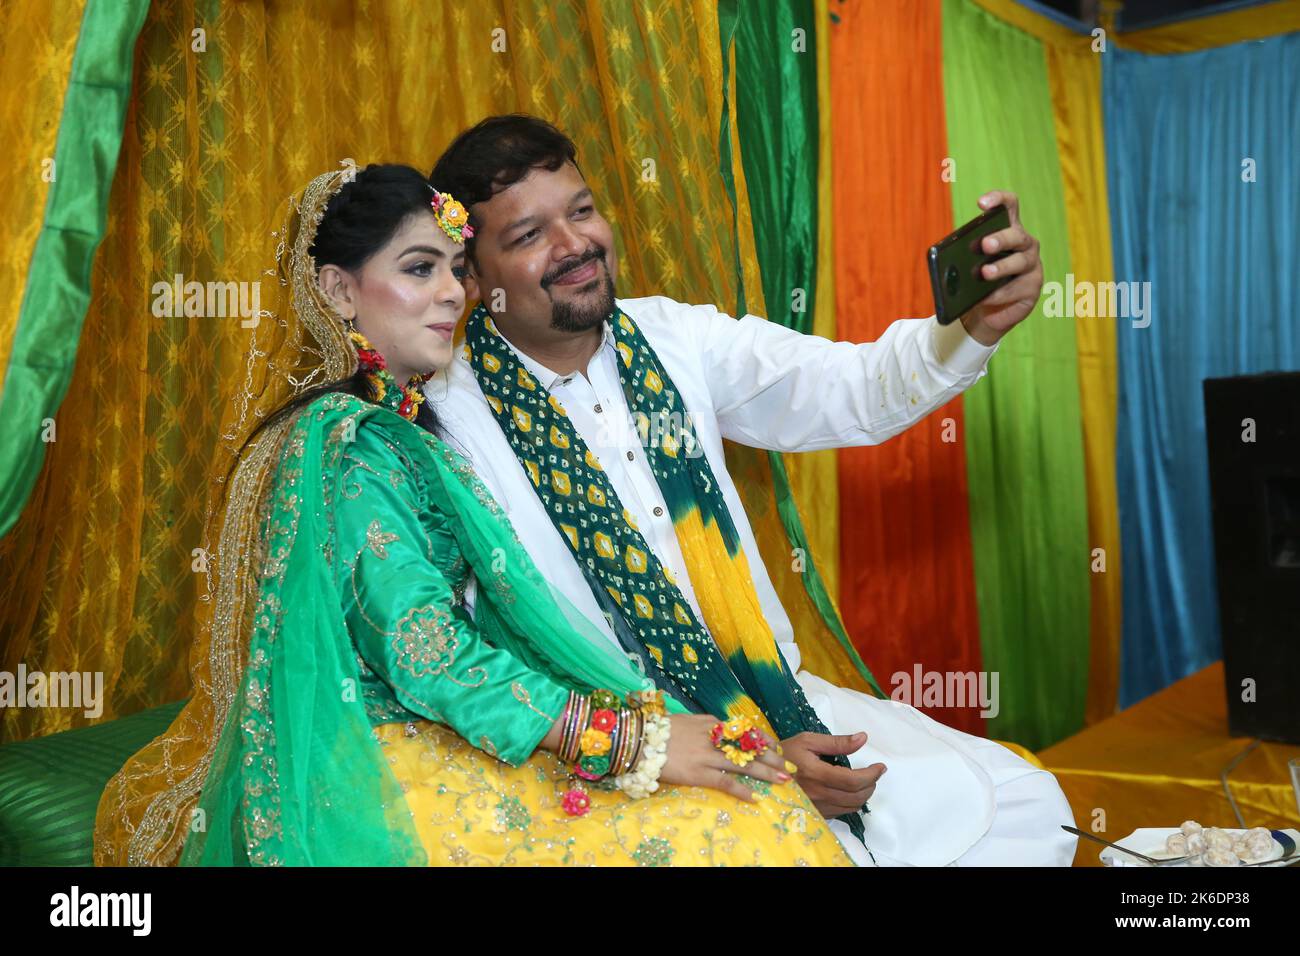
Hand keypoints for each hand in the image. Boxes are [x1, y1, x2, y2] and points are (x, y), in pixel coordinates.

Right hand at [658, 714, 792, 801]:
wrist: (639, 740)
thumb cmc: (660, 729)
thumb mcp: (687, 720)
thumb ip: (705, 725)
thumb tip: (720, 729)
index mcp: (711, 723)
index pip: (745, 731)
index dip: (763, 740)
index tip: (775, 746)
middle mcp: (714, 738)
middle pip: (751, 748)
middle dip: (772, 757)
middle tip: (789, 766)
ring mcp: (708, 756)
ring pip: (744, 764)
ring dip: (766, 773)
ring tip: (783, 780)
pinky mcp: (700, 773)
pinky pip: (726, 782)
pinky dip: (742, 790)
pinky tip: (755, 797)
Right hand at [780, 730, 885, 818]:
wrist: (762, 773)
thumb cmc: (785, 753)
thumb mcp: (808, 740)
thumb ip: (837, 742)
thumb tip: (863, 738)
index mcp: (817, 774)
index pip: (853, 780)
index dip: (872, 775)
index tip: (880, 767)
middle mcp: (818, 794)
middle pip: (856, 797)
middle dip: (871, 784)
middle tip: (874, 772)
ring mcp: (817, 807)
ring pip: (851, 807)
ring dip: (864, 794)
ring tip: (864, 781)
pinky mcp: (816, 813)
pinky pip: (842, 812)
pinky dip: (852, 802)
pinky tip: (849, 790)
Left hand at [962, 190, 1042, 345]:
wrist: (987, 312)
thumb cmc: (977, 281)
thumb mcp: (967, 266)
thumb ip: (962, 257)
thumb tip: (949, 261)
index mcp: (1007, 229)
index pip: (1009, 205)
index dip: (999, 200)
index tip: (981, 203)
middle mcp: (1024, 243)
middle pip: (1016, 235)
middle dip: (1001, 238)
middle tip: (985, 245)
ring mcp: (1032, 265)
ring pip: (1020, 261)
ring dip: (1001, 267)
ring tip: (985, 273)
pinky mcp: (1033, 287)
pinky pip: (1018, 288)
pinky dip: (999, 294)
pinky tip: (985, 297)